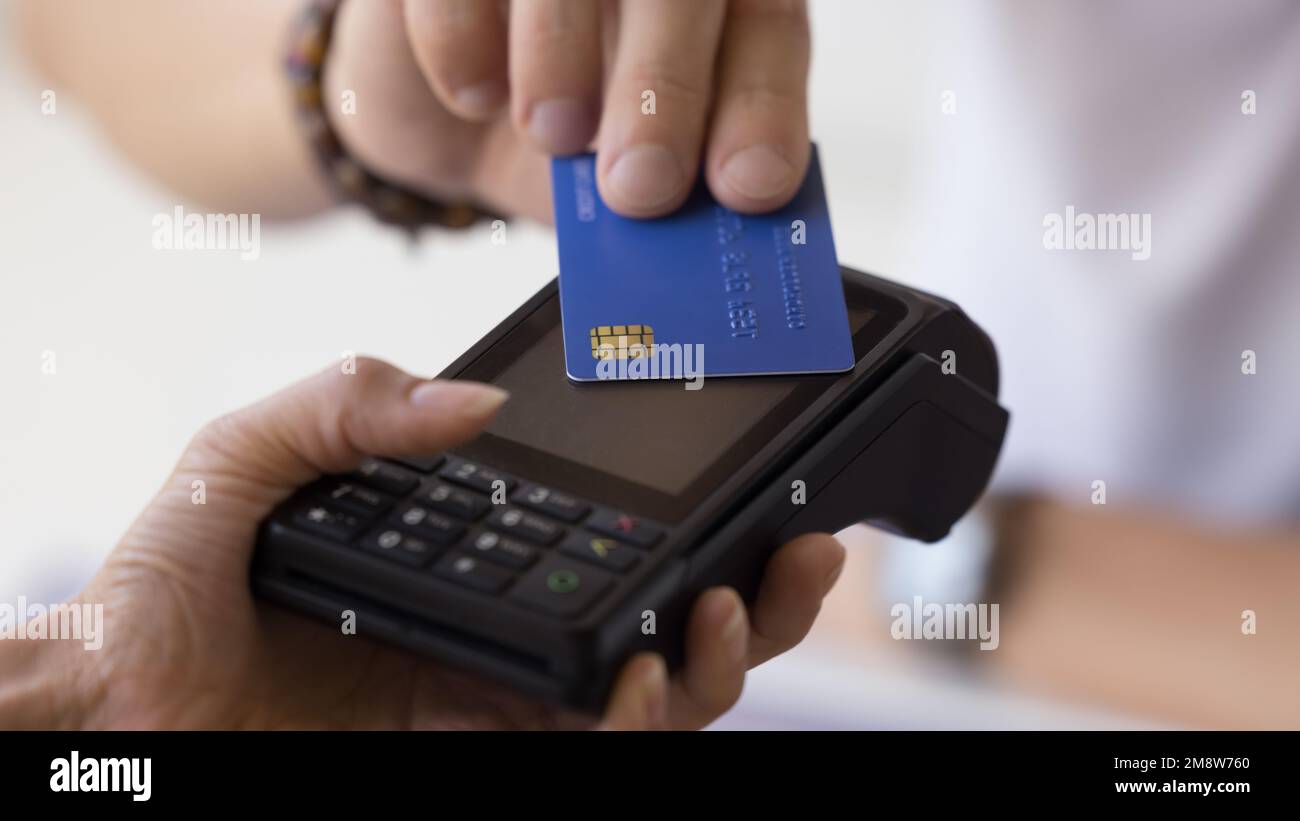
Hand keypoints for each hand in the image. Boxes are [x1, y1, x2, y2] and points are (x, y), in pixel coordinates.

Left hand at [18, 359, 843, 728]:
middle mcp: (513, 625)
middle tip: (804, 548)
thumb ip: (350, 404)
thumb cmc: (172, 584)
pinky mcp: (490, 749)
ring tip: (728, 607)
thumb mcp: (251, 456)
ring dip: (726, 657)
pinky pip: (601, 743)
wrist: (115, 696)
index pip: (615, 533)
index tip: (752, 472)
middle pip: (673, 618)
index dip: (697, 515)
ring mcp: (507, 696)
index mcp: (482, 551)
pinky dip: (646, 714)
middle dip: (763, 593)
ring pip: (663, 691)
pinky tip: (642, 669)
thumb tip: (471, 405)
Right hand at [325, 0, 811, 220]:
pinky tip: (477, 97)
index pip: (769, 26)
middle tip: (639, 184)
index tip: (748, 183)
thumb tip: (709, 243)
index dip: (764, 104)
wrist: (455, 117)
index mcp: (717, 6)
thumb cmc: (564, 139)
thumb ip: (675, 194)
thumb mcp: (627, 180)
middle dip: (665, 89)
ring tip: (552, 136)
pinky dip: (464, 44)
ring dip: (560, 58)